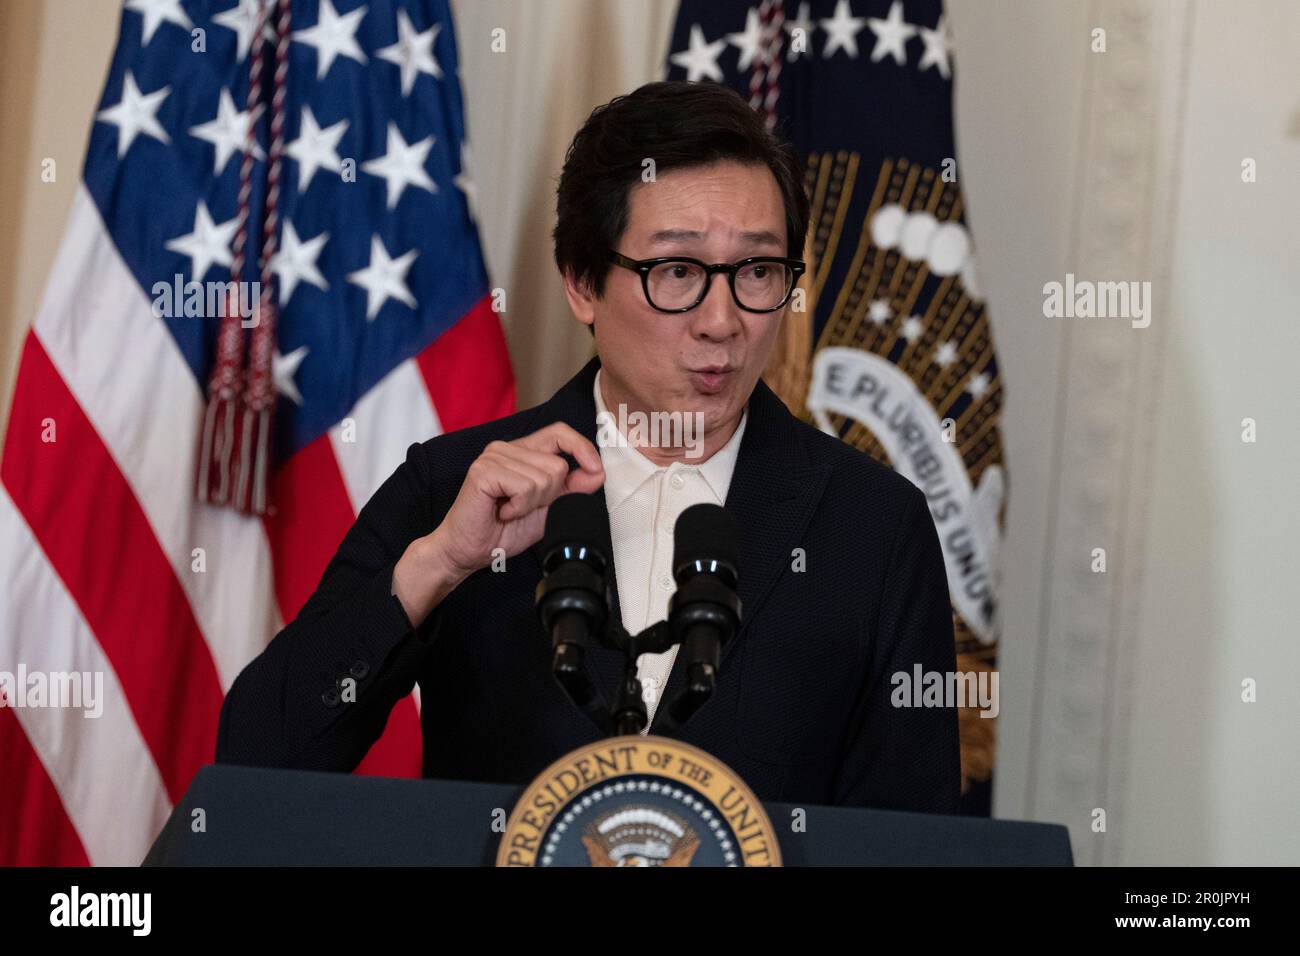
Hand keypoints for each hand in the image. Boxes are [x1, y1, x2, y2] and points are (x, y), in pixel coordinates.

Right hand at [393, 423, 604, 625]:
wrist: (467, 551)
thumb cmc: (500, 530)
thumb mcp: (547, 510)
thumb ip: (571, 490)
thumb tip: (597, 473)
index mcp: (522, 452)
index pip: (559, 432)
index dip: (582, 448)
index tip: (596, 470)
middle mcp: (506, 448)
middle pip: (557, 464)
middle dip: (548, 496)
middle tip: (522, 508)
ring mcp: (493, 457)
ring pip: (544, 478)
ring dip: (531, 504)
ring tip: (509, 511)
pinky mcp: (483, 471)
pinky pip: (524, 487)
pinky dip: (518, 507)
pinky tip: (502, 511)